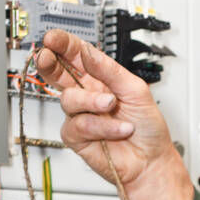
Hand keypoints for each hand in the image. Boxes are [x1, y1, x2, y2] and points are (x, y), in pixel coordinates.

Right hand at [36, 29, 193, 199]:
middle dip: (50, 63)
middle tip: (48, 57)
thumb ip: (109, 70)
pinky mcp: (78, 138)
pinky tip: (118, 130)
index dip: (63, 45)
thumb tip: (86, 51)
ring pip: (68, 100)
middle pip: (57, 74)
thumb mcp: (135, 90)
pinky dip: (100, 127)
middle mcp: (87, 96)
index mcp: (99, 79)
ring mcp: (81, 116)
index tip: (53, 37)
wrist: (151, 162)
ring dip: (93, 102)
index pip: (75, 56)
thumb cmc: (147, 129)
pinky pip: (78, 126)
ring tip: (112, 106)